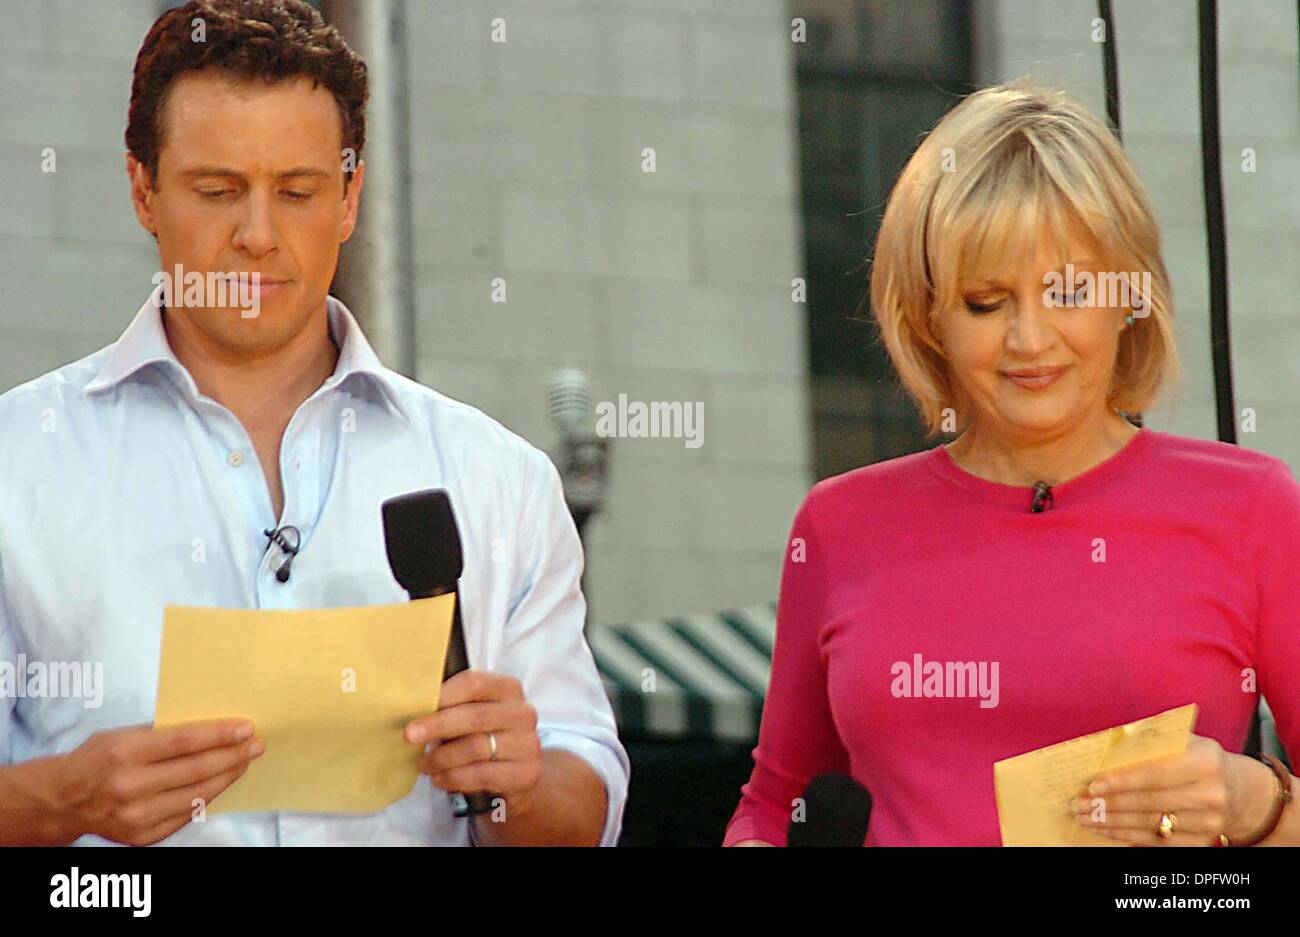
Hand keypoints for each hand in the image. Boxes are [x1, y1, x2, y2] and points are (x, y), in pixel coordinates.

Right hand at [56, 719, 263, 845]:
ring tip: (245, 761)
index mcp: (125, 753)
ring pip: (197, 796)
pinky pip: (186, 815)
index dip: (220, 735)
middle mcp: (130, 786)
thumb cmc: (98, 758)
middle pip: (197, 770)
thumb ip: (163, 735)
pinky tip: (221, 783)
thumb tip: (213, 729)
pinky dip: (207, 797)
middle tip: (256, 744)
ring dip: (227, 777)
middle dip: (233, 755)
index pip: (185, 742)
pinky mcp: (142, 836)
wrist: (63, 800)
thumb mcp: (123, 735)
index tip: (246, 728)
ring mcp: (136, 816)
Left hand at [405, 670, 541, 816]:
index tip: (416, 707)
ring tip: (424, 764)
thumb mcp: (473, 711)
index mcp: (508, 688)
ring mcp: (527, 743)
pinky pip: (482, 775)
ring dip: (442, 757)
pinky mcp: (526, 772)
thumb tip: (411, 704)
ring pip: (476, 748)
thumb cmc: (485, 734)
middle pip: (475, 716)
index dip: (444, 695)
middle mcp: (523, 713)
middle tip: (409, 736)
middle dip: (438, 725)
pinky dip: (454, 777)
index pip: (475, 683)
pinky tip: (439, 778)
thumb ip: (451, 704)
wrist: (517, 771)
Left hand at [1071, 734, 1274, 844]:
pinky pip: (1157, 841)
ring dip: (1111, 821)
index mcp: (1205, 761)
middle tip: (1078, 803)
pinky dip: (1126, 836)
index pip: (1155, 772)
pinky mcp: (1201, 841)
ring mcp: (1208, 821)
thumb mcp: (1185, 742)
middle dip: (1109, 803)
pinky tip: (1106, 829)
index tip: (1093, 784)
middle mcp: (1210, 794)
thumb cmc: (1200, 760)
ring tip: (1085, 816)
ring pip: (1149, 823)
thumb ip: (1150, 741)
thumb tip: (1106, 746)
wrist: (1242, 793)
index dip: (1122, 780)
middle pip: (1149, 801)